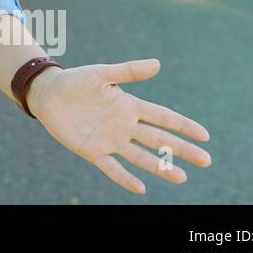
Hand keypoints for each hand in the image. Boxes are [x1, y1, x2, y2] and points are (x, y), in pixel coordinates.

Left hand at [27, 58, 210, 194]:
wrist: (46, 94)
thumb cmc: (75, 81)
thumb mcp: (101, 73)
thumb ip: (128, 71)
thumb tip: (158, 64)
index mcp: (129, 106)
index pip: (162, 117)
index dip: (183, 126)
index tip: (205, 136)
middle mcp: (124, 126)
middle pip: (158, 140)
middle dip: (182, 150)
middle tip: (206, 161)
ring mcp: (110, 140)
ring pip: (140, 156)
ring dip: (160, 167)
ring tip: (181, 178)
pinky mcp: (93, 151)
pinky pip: (112, 168)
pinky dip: (125, 178)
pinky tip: (141, 188)